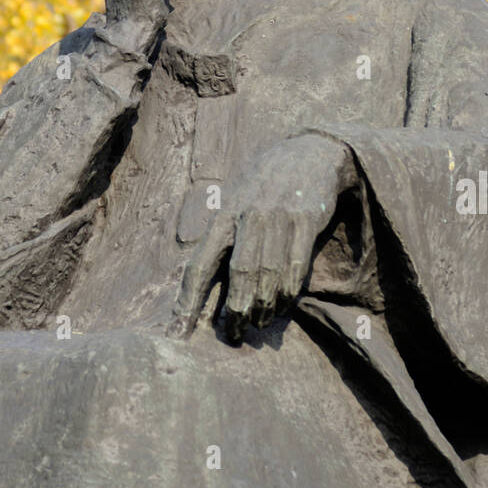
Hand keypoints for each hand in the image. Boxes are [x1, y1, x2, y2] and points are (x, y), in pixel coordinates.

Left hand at [169, 132, 357, 343]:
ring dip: (265, 305)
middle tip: (235, 334)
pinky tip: (284, 303)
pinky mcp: (306, 217)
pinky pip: (296, 264)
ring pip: (269, 273)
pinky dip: (289, 290)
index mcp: (222, 215)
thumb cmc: (263, 186)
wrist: (309, 153)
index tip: (178, 332)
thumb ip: (220, 238)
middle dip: (236, 310)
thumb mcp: (234, 202)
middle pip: (239, 274)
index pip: (199, 265)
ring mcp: (278, 215)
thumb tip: (198, 286)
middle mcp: (247, 214)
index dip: (188, 302)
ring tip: (261, 322)